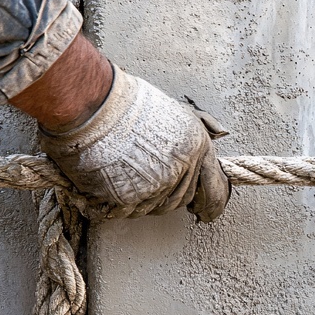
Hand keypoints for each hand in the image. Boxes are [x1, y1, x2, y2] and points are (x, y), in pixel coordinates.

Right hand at [39, 66, 229, 221]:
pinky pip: (122, 213)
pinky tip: (101, 183)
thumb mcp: (177, 109)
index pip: (215, 188)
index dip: (211, 204)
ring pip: (150, 209)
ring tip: (119, 171)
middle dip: (162, 194)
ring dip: (136, 198)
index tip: (205, 212)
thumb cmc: (128, 102)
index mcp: (197, 147)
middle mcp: (181, 169)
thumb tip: (222, 133)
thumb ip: (200, 126)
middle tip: (140, 176)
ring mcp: (155, 186)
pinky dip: (110, 204)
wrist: (92, 105)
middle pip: (178, 201)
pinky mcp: (128, 198)